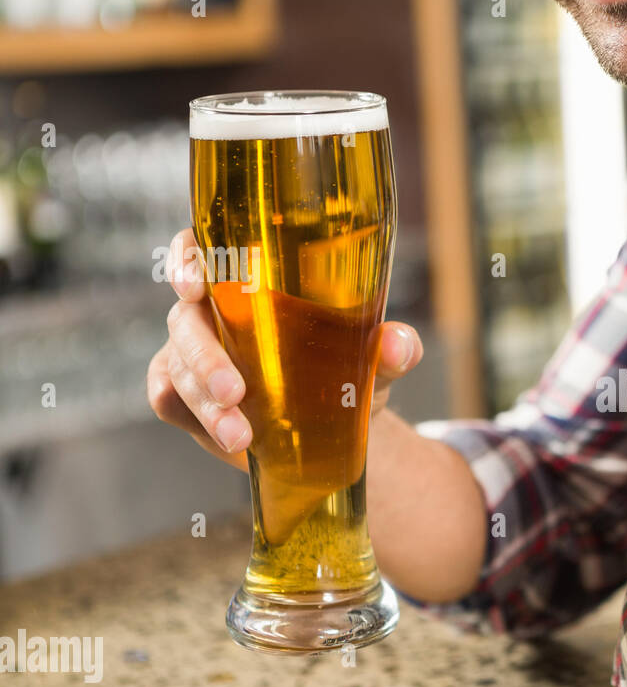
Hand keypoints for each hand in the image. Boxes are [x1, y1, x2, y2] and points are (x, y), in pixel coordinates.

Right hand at [146, 228, 423, 471]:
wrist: (333, 430)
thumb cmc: (346, 372)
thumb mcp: (374, 362)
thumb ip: (391, 349)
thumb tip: (399, 344)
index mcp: (251, 280)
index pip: (201, 249)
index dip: (186, 259)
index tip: (193, 285)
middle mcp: (212, 309)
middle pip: (186, 319)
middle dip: (205, 357)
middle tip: (236, 392)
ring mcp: (192, 352)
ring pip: (178, 366)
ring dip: (206, 403)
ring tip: (242, 436)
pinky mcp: (185, 394)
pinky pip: (168, 398)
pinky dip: (189, 415)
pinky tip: (221, 436)